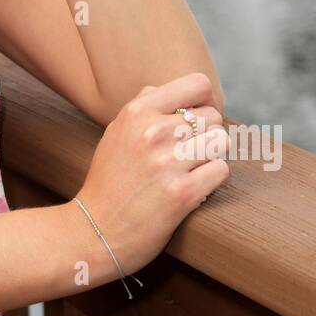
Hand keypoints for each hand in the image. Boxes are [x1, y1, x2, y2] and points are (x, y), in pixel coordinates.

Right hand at [68, 72, 230, 283]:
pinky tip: (194, 187)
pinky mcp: (183, 193)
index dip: (204, 102)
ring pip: (221, 141)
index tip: (196, 120)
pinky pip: (221, 170)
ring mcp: (168, 162)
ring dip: (212, 156)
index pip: (198, 85)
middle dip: (206, 134)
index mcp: (137, 112)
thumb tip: (175, 91)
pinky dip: (212, 180)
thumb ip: (144, 107)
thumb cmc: (108, 182)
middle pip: (213, 116)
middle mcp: (153, 132)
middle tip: (189, 154)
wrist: (94, 231)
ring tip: (192, 169)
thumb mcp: (116, 133)